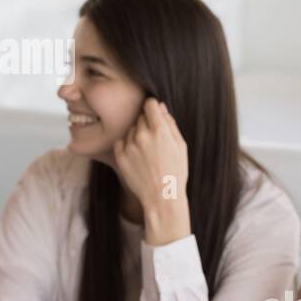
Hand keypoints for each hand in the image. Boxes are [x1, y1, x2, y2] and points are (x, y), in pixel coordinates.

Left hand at [112, 98, 189, 241]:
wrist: (162, 197)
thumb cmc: (176, 171)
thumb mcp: (180, 146)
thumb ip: (170, 123)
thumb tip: (160, 106)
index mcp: (159, 130)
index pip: (150, 104)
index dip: (153, 108)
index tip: (154, 115)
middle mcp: (142, 135)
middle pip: (140, 117)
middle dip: (147, 124)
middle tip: (155, 141)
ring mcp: (129, 146)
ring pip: (131, 130)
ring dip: (137, 136)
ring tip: (147, 153)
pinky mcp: (120, 156)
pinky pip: (120, 142)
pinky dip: (126, 146)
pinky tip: (137, 158)